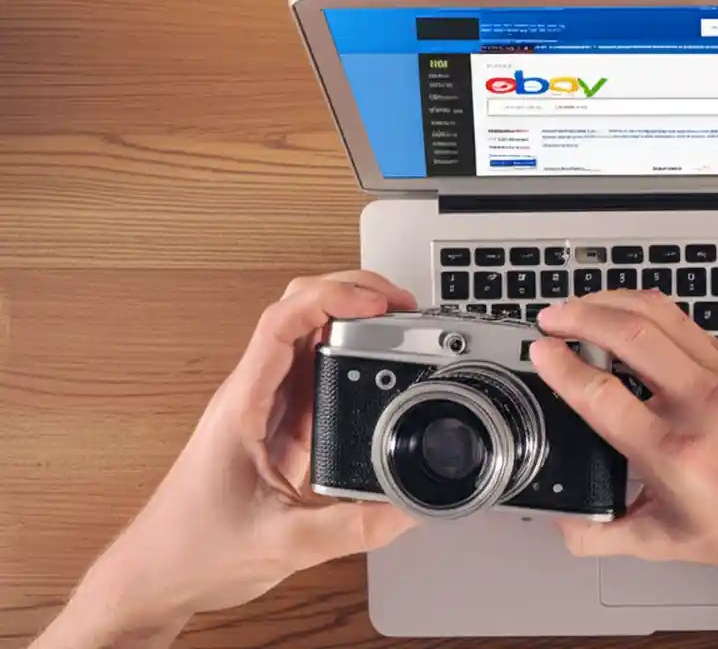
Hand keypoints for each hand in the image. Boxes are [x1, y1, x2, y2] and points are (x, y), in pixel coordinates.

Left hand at [35, 271, 417, 646]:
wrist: (156, 578)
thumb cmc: (192, 552)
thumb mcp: (285, 545)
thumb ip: (355, 528)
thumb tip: (408, 506)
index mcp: (244, 407)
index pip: (282, 323)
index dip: (333, 298)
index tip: (377, 302)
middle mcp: (252, 398)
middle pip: (298, 312)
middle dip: (352, 293)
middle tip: (400, 304)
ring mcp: (264, 410)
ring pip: (307, 340)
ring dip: (351, 321)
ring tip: (397, 325)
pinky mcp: (276, 429)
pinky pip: (314, 378)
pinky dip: (350, 360)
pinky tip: (376, 371)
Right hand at [530, 290, 717, 581]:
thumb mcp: (660, 542)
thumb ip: (598, 534)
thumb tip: (560, 518)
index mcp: (674, 453)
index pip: (602, 393)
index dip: (561, 365)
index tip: (541, 351)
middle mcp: (703, 407)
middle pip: (630, 333)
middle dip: (579, 315)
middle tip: (551, 318)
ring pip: (662, 314)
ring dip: (613, 302)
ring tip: (583, 307)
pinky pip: (690, 327)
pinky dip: (652, 317)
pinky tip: (631, 323)